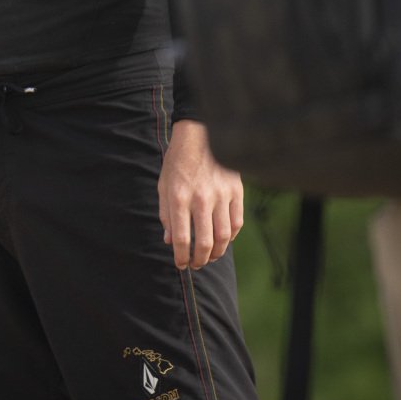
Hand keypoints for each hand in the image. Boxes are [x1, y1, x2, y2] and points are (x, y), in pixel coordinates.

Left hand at [157, 119, 243, 269]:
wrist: (200, 135)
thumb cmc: (177, 162)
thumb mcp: (164, 186)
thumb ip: (166, 214)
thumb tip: (170, 241)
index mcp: (179, 197)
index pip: (181, 238)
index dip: (180, 256)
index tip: (180, 264)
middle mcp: (200, 199)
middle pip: (204, 242)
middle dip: (199, 260)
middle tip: (196, 264)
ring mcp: (221, 195)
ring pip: (223, 237)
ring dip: (217, 253)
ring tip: (210, 257)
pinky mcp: (236, 191)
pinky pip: (236, 223)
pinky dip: (230, 237)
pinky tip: (223, 240)